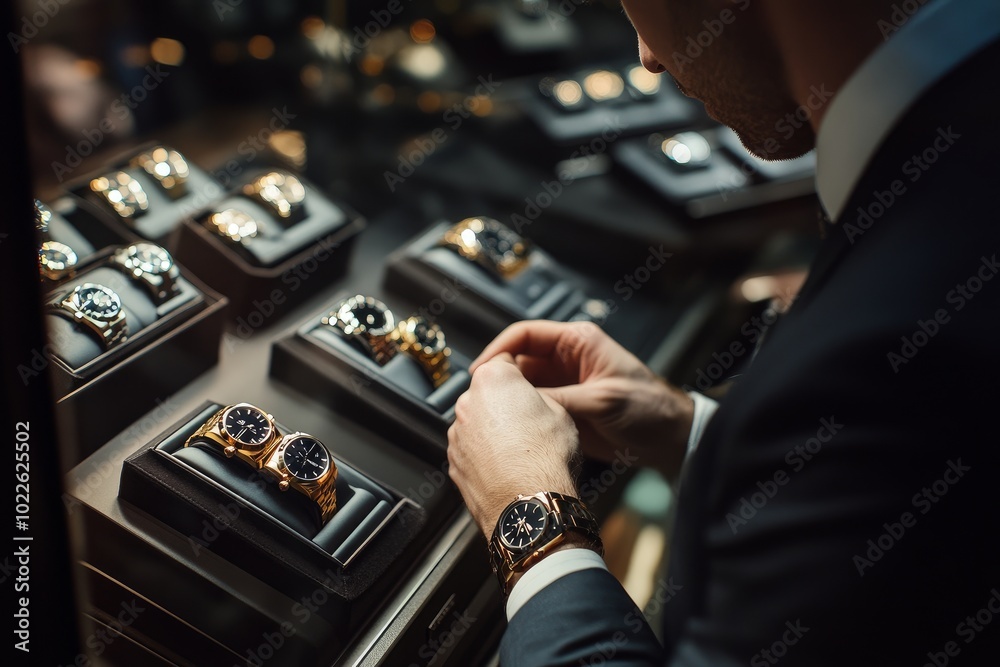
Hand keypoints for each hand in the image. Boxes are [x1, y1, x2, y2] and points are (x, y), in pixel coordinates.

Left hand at [448, 353, 579, 537]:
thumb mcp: (561, 413)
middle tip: (531, 423)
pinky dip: (485, 456)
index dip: (521, 372)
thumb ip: (538, 397)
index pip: (505, 360)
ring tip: (521, 451)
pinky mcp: (453, 463)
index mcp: (494, 379)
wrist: (528, 506)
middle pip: (488, 393)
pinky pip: (471, 451)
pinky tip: (507, 468)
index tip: (529, 384)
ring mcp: (457, 435)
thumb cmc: (546, 458)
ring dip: (493, 431)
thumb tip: (533, 401)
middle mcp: (468, 402)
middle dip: (505, 404)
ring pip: (478, 424)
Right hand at [472, 321, 693, 480]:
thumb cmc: (648, 407)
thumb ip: (560, 399)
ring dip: (506, 401)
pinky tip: (506, 431)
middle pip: (517, 361)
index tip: (480, 372)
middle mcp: (564, 360)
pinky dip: (518, 418)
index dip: (498, 349)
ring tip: (487, 417)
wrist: (669, 440)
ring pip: (521, 387)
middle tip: (478, 400)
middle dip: (497, 379)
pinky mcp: (562, 410)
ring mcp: (562, 386)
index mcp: (576, 342)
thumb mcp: (603, 401)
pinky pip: (531, 410)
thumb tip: (518, 402)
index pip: (525, 334)